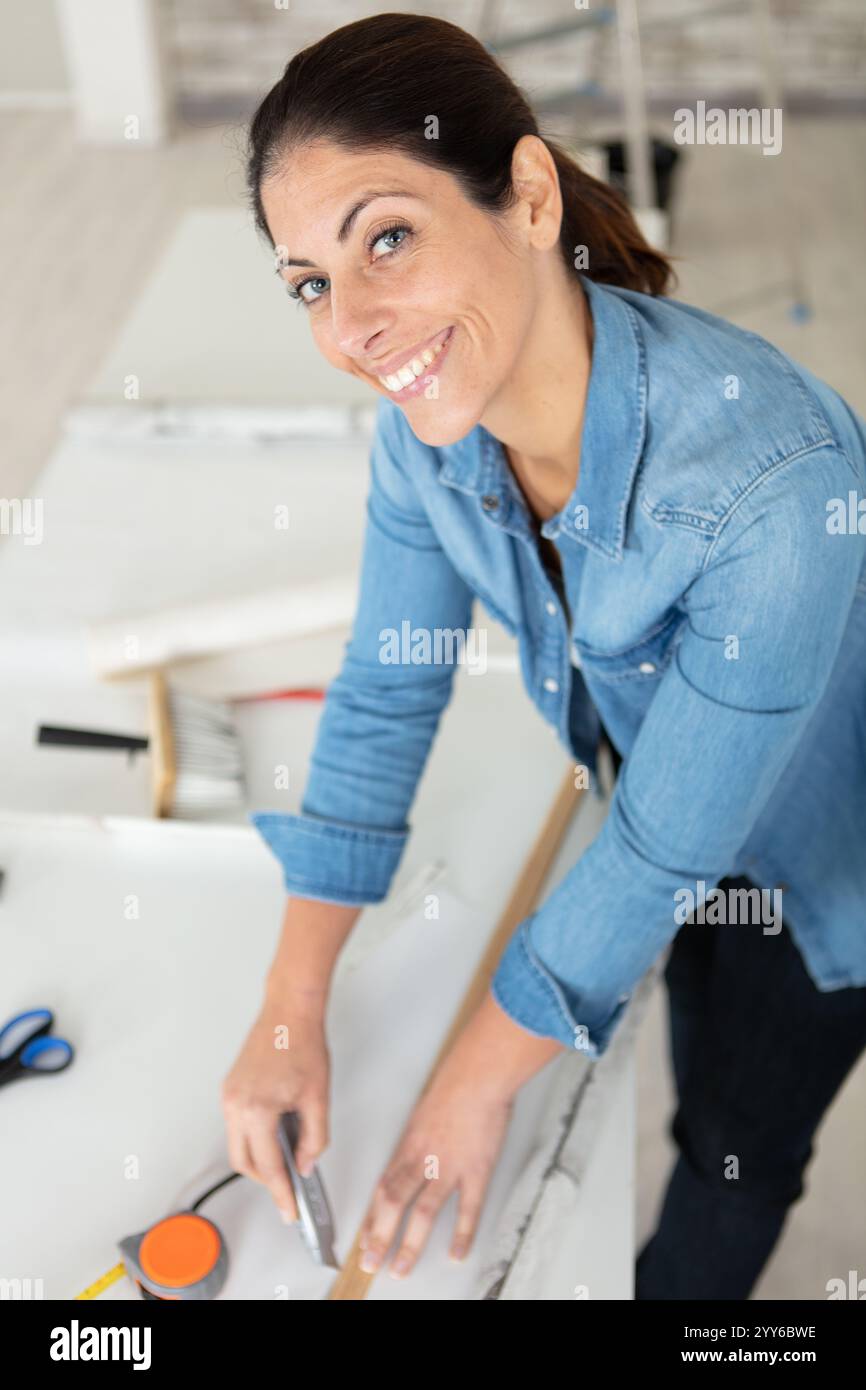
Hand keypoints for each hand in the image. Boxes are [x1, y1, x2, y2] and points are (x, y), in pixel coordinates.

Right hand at [221, 992, 329, 1221]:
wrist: (288, 1011)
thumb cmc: (303, 1045)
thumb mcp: (318, 1098)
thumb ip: (314, 1139)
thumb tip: (304, 1165)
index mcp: (258, 1110)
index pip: (268, 1167)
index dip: (281, 1193)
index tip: (288, 1211)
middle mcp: (236, 1105)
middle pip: (244, 1163)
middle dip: (266, 1181)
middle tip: (289, 1190)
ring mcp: (228, 1097)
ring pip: (237, 1146)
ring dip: (258, 1160)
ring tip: (286, 1162)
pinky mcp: (229, 1089)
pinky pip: (237, 1126)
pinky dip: (253, 1139)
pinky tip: (274, 1136)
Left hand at [357, 1053, 513, 1278]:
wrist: (478, 1074)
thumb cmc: (455, 1084)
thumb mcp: (425, 1109)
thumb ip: (420, 1137)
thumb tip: (418, 1153)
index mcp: (408, 1145)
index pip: (383, 1188)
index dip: (372, 1216)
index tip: (365, 1238)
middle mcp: (423, 1159)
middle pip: (393, 1204)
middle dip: (379, 1237)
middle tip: (370, 1263)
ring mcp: (449, 1167)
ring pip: (422, 1213)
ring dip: (409, 1245)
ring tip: (401, 1269)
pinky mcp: (476, 1170)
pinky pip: (467, 1209)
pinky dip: (461, 1235)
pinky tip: (455, 1253)